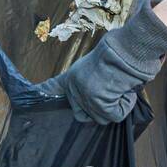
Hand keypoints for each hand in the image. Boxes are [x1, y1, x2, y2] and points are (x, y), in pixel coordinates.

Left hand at [43, 4, 166, 123]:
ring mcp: (86, 98)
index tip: (39, 92)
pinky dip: (125, 105)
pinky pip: (115, 115)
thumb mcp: (98, 63)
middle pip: (82, 114)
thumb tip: (100, 93)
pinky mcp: (100, 105)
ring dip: (115, 106)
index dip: (48, 91)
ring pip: (101, 117)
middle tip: (112, 96)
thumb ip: (93, 79)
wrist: (126, 49)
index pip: (53, 87)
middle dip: (99, 108)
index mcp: (72, 76)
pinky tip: (127, 91)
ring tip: (122, 88)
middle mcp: (75, 88)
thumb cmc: (118, 51)